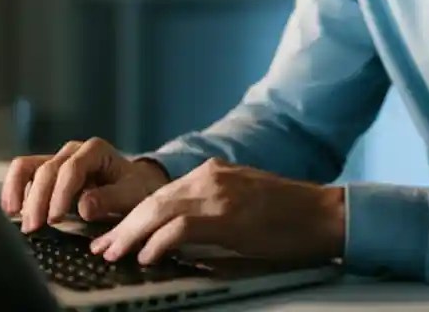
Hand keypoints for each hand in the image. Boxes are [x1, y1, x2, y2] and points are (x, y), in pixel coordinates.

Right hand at [1, 137, 170, 232]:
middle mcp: (73, 151)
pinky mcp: (46, 171)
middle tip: (33, 228)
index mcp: (96, 151)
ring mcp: (57, 159)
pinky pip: (23, 173)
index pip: (72, 169)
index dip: (60, 194)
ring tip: (15, 218)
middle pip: (47, 170)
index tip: (55, 219)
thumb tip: (83, 207)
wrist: (135, 186)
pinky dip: (14, 189)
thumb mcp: (132, 195)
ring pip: (28, 167)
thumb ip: (110, 199)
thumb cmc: (134, 190)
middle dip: (38, 200)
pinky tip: (11, 210)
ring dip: (18, 192)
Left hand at [88, 158, 344, 265]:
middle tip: (102, 247)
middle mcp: (210, 176)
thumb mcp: (242, 204)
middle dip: (123, 226)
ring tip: (114, 254)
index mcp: (213, 173)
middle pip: (153, 200)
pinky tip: (147, 256)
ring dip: (131, 235)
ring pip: (159, 210)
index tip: (114, 235)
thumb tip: (175, 241)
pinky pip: (181, 226)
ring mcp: (219, 192)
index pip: (161, 193)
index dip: (133, 216)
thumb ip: (209, 214)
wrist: (325, 213)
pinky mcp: (229, 213)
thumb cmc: (290, 216)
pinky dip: (159, 242)